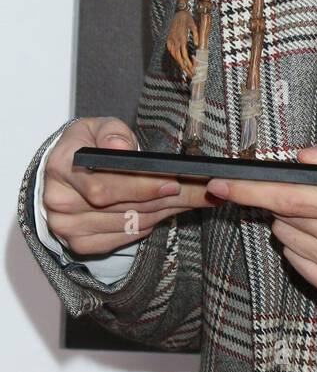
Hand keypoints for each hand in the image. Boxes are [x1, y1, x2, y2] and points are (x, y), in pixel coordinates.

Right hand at [41, 117, 218, 258]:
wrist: (66, 171)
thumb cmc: (88, 145)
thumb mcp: (98, 127)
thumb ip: (112, 133)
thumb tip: (120, 146)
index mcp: (61, 167)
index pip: (104, 188)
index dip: (141, 187)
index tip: (173, 183)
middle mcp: (60, 201)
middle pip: (121, 208)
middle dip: (166, 199)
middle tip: (201, 192)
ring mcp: (67, 227)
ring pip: (128, 224)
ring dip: (164, 212)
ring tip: (190, 198)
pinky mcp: (80, 244)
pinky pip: (124, 238)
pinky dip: (148, 225)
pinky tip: (164, 211)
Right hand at [167, 9, 198, 77]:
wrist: (179, 12)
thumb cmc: (188, 19)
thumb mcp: (194, 26)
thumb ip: (196, 36)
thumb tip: (198, 46)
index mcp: (182, 38)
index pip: (185, 55)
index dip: (189, 64)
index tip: (193, 69)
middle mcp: (175, 41)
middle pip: (179, 58)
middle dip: (185, 68)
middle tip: (191, 75)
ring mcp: (171, 41)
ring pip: (175, 56)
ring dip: (180, 64)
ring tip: (186, 72)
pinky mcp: (168, 40)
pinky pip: (171, 51)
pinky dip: (175, 58)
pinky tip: (179, 62)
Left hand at [206, 134, 316, 301]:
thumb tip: (302, 158)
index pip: (292, 198)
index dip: (253, 190)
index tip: (221, 183)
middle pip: (285, 217)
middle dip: (280, 199)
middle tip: (303, 192)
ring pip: (285, 239)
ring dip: (291, 223)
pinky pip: (295, 261)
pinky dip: (301, 245)